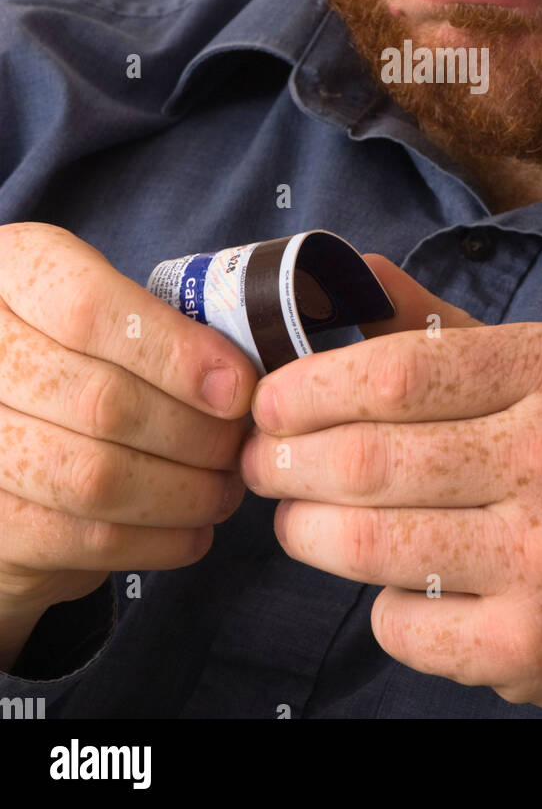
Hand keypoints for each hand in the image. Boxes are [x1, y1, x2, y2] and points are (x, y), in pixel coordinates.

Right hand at [0, 222, 256, 639]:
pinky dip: (157, 540)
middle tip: (241, 445)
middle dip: (194, 432)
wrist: (5, 444)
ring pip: (94, 477)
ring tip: (224, 488)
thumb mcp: (105, 311)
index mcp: (13, 274)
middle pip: (100, 400)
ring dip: (183, 491)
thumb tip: (245, 378)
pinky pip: (84, 539)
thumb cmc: (78, 363)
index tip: (239, 388)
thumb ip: (158, 327)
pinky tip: (193, 530)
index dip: (174, 352)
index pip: (88, 308)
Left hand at [240, 254, 541, 718]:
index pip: (396, 372)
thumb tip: (354, 274)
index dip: (307, 386)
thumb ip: (449, 328)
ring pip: (370, 547)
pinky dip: (377, 602)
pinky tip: (391, 581)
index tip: (268, 399)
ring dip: (307, 532)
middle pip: (367, 461)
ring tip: (297, 518)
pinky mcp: (537, 650)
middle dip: (283, 462)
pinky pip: (404, 627)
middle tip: (259, 462)